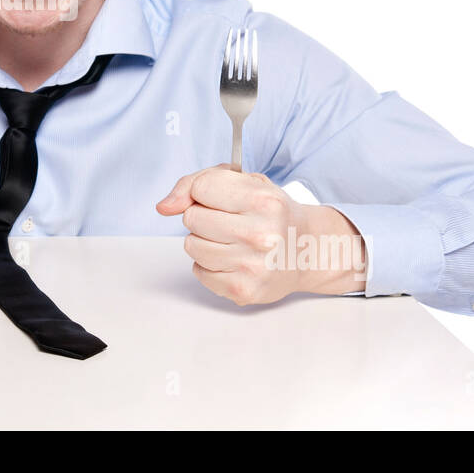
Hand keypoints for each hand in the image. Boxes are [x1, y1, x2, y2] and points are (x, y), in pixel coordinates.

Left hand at [155, 164, 310, 305]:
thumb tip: (164, 206)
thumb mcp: (246, 182)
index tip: (220, 198)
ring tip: (230, 240)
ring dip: (204, 241)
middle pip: (192, 218)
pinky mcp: (243, 290)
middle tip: (228, 220)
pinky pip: (199, 272)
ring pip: (191, 245)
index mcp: (263, 201)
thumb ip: (198, 182)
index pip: (200, 188)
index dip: (203, 191)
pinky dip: (209, 265)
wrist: (309, 250)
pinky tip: (232, 259)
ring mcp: (252, 266)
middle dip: (204, 216)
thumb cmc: (273, 214)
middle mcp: (260, 234)